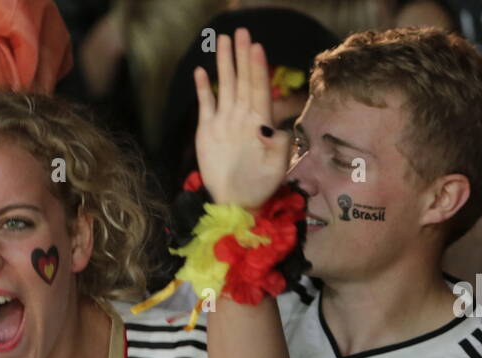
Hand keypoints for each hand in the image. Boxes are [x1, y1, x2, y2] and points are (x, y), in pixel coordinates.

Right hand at [194, 28, 291, 208]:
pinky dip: (204, 88)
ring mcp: (224, 122)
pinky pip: (206, 105)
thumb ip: (278, 149)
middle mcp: (242, 117)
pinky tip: (202, 71)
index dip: (258, 68)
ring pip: (226, 86)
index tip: (257, 47)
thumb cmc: (259, 187)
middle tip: (241, 32)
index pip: (259, 89)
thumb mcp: (275, 170)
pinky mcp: (208, 131)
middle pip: (243, 81)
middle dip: (242, 56)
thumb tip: (274, 130)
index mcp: (259, 123)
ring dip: (225, 64)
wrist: (235, 202)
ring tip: (224, 41)